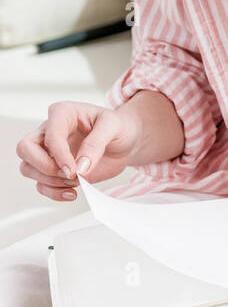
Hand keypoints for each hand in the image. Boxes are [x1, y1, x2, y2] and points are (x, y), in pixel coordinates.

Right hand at [16, 101, 140, 202]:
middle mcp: (49, 131)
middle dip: (44, 167)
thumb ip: (96, 143)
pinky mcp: (53, 170)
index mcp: (62, 113)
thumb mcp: (113, 126)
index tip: (74, 170)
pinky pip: (40, 184)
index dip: (59, 155)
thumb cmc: (117, 127)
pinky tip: (72, 193)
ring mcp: (48, 151)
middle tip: (70, 174)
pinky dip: (53, 193)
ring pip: (28, 168)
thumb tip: (81, 166)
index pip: (49, 135)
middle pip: (25, 149)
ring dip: (50, 181)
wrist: (124, 141)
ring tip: (77, 181)